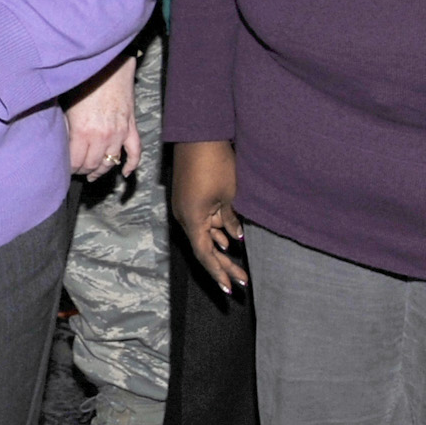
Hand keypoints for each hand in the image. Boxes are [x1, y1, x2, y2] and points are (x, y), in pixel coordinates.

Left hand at [65, 53, 140, 181]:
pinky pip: (135, 152)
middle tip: (76, 171)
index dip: (69, 168)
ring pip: (111, 162)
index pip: (76, 162)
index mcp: (83, 132)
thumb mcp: (66, 105)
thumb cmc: (83, 82)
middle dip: (83, 170)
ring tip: (93, 174)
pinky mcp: (131, 127)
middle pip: (93, 165)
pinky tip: (125, 173)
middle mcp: (103, 137)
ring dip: (101, 170)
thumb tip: (59, 144)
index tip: (64, 168)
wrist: (109, 66)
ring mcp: (119, 133)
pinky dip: (131, 165)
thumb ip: (65, 128)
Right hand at [172, 139, 246, 293]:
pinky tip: (229, 240)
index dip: (218, 272)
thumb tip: (235, 237)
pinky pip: (203, 222)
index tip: (231, 288)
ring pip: (204, 235)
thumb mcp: (230, 195)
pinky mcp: (190, 198)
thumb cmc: (215, 164)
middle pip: (204, 249)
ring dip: (220, 250)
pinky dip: (216, 233)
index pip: (205, 254)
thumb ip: (231, 220)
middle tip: (241, 282)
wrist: (199, 136)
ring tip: (239, 267)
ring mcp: (186, 207)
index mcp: (192, 219)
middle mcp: (184, 216)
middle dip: (223, 266)